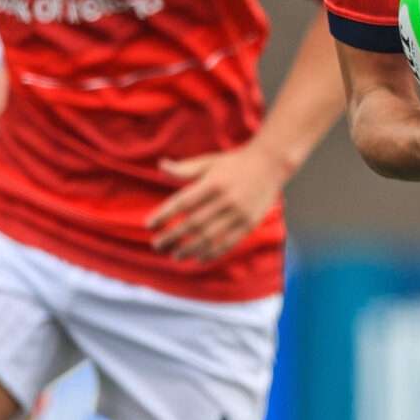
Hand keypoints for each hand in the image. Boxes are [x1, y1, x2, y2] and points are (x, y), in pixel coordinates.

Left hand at [147, 143, 288, 262]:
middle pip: (193, 223)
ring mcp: (239, 213)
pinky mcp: (250, 223)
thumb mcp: (208, 161)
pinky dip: (213, 253)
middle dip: (172, 236)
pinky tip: (199, 258)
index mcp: (212, 183)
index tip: (149, 225)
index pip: (182, 203)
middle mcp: (225, 200)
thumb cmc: (234, 163)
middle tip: (157, 245)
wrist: (270, 164)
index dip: (164, 215)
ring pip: (210, 236)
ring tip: (175, 255)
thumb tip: (161, 166)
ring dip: (190, 248)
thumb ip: (185, 168)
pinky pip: (229, 243)